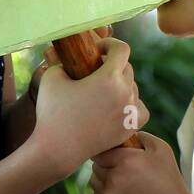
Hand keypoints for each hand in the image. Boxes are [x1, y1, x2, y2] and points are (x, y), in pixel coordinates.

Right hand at [29, 35, 145, 179]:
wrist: (57, 149)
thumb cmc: (52, 112)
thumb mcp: (53, 76)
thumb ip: (65, 61)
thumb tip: (72, 58)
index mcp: (110, 77)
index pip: (121, 49)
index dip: (109, 44)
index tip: (98, 49)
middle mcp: (126, 93)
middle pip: (127, 69)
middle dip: (112, 65)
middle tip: (96, 70)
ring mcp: (130, 112)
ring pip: (133, 88)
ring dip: (121, 85)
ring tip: (102, 90)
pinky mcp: (130, 128)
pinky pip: (140, 108)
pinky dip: (133, 104)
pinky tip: (119, 104)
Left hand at [90, 131, 187, 193]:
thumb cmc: (168, 179)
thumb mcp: (161, 149)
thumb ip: (140, 135)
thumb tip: (123, 133)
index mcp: (127, 160)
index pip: (101, 149)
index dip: (109, 150)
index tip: (118, 153)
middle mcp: (114, 178)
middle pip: (96, 164)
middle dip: (107, 164)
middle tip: (124, 168)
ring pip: (94, 179)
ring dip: (104, 178)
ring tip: (124, 181)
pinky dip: (106, 192)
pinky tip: (124, 193)